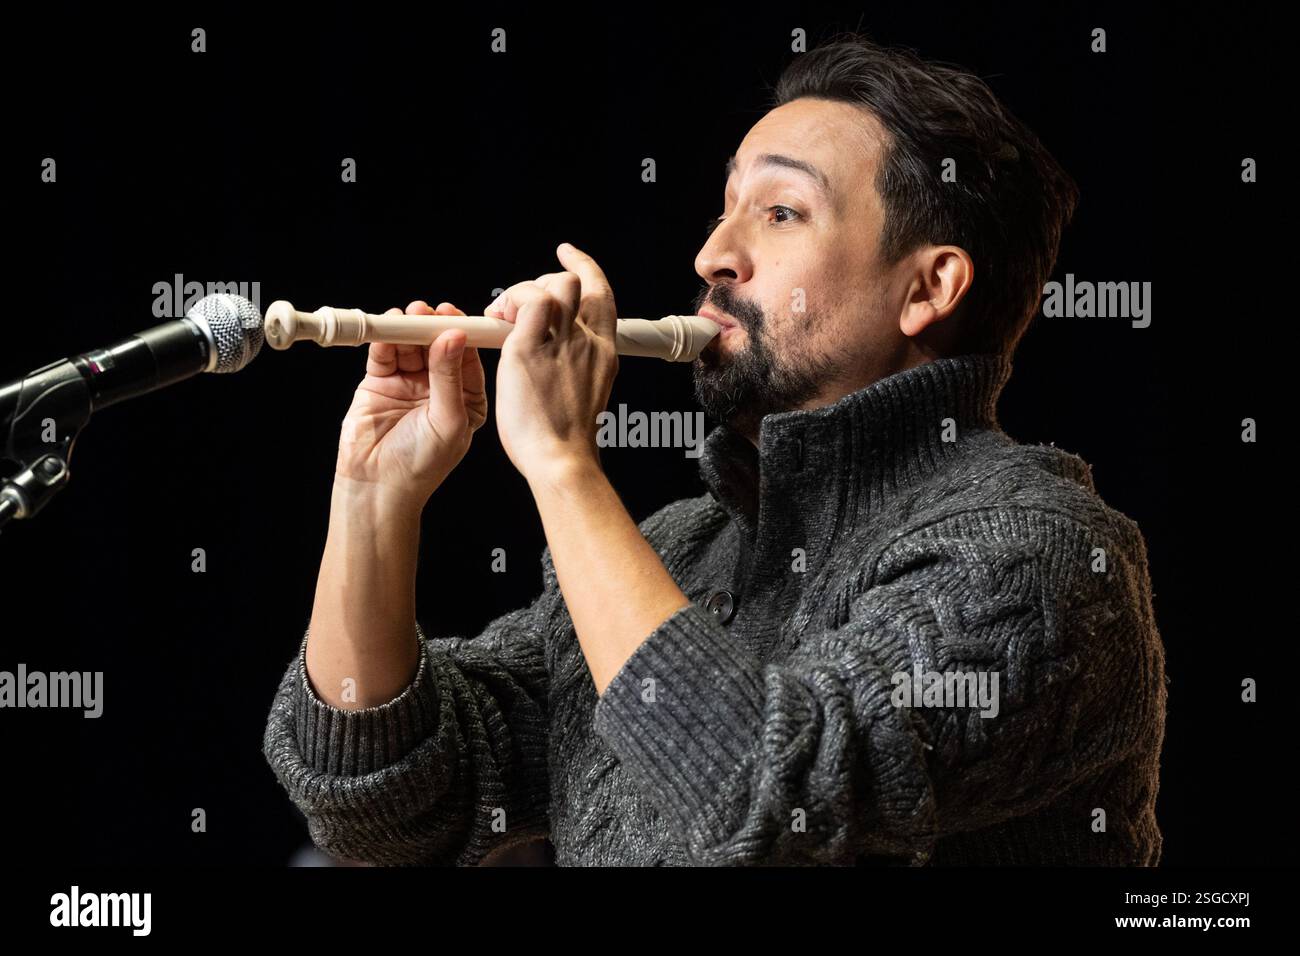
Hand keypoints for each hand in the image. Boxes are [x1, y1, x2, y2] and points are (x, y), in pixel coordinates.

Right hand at [334, 300, 487, 506]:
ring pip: (411, 345)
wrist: (378, 487)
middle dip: (435, 326)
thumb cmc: (421, 465)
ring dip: (411, 328)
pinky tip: (390, 327)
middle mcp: (438, 388)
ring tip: (410, 315)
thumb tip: (454, 336)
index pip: (468, 358)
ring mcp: (409, 383)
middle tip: (430, 311)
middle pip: (438, 345)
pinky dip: (386, 339)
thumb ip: (449, 376)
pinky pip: (385, 354)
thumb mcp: (447, 419)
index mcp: (466, 399)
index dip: (463, 335)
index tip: (458, 316)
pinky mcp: (380, 382)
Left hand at [490, 243, 618, 484]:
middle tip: (518, 307)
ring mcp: (561, 342)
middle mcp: (586, 341)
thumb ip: (576, 367)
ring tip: (504, 316)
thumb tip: (558, 357)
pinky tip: (497, 318)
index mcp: (602, 353)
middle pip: (574, 284)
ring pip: (552, 285)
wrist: (562, 459)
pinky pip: (526, 301)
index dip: (584, 268)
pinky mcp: (530, 347)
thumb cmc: (567, 439)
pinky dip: (511, 300)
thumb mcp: (585, 395)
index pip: (601, 295)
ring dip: (524, 291)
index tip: (568, 257)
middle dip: (545, 282)